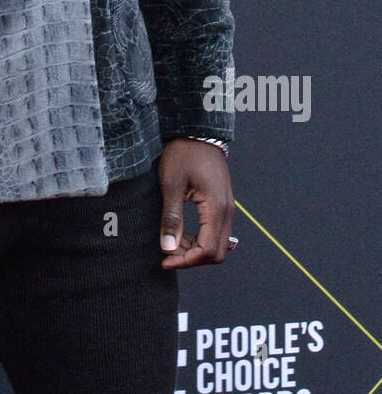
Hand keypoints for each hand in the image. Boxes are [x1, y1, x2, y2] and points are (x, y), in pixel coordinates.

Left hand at [158, 139, 235, 269]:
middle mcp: (227, 211)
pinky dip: (200, 240)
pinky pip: (216, 232)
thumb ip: (171, 218)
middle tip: (168, 255)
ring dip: (196, 250)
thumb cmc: (183, 154)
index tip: (165, 261)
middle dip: (192, 259)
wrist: (197, 132)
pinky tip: (182, 235)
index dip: (186, 261)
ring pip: (217, 244)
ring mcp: (227, 208)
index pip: (207, 249)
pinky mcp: (222, 204)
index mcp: (217, 208)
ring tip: (172, 244)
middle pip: (217, 252)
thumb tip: (168, 247)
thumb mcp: (172, 185)